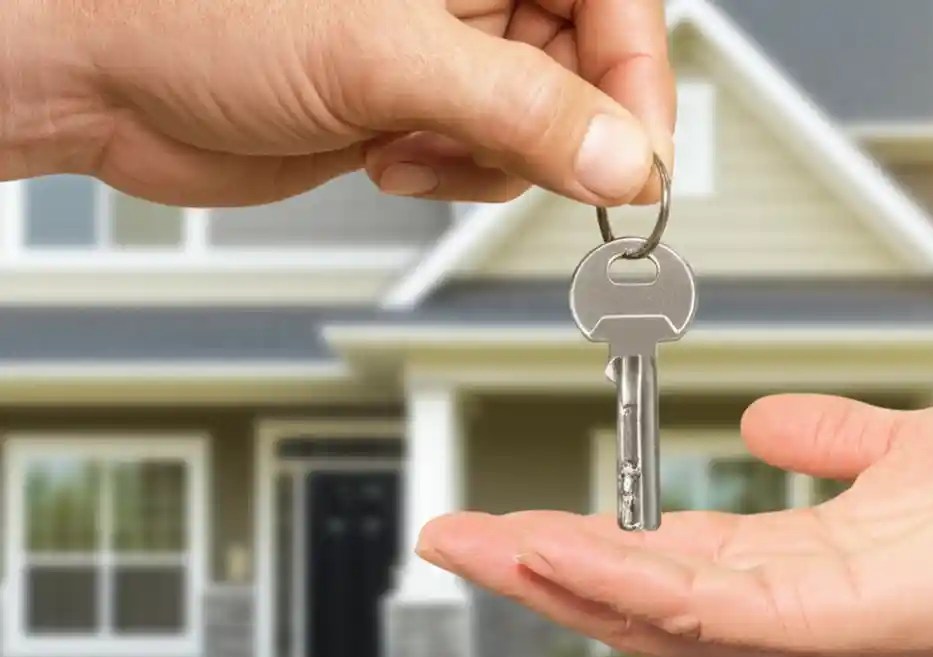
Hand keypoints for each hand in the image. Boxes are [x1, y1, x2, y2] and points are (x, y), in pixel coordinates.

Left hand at [5, 0, 672, 205]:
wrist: (104, 76)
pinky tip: (386, 155)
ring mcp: (447, 47)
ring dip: (488, 159)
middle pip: (586, 68)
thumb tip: (625, 158)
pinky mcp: (419, 104)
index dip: (637, 79)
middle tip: (505, 156)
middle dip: (552, 131)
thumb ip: (522, 109)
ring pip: (541, 124)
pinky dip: (450, 175)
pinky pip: (487, 156)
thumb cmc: (202, 13)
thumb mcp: (385, 57)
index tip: (637, 158)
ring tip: (412, 142)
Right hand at [418, 395, 932, 656]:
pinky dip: (624, 579)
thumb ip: (824, 437)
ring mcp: (797, 625)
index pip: (657, 560)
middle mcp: (778, 609)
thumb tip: (764, 419)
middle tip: (451, 538)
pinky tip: (562, 547)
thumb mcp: (891, 448)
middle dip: (535, 568)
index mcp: (786, 565)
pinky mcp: (825, 623)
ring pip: (646, 608)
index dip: (580, 542)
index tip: (513, 517)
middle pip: (630, 595)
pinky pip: (704, 606)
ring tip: (478, 544)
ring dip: (555, 576)